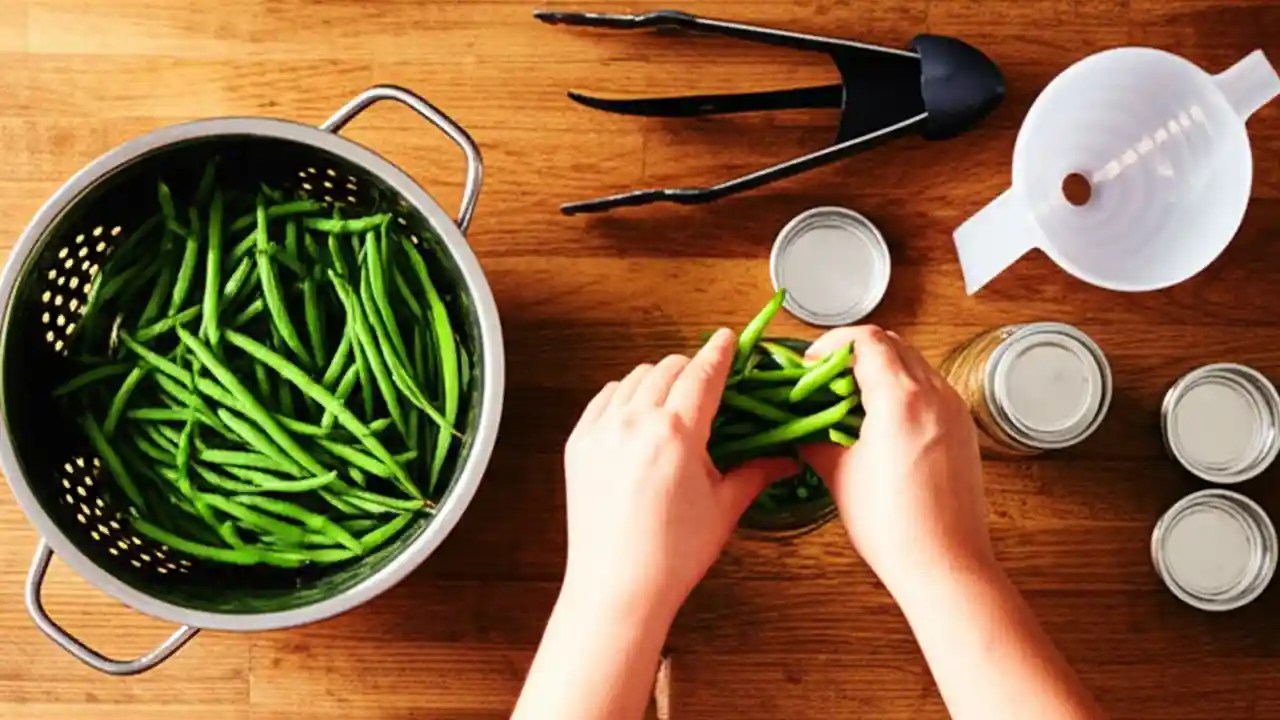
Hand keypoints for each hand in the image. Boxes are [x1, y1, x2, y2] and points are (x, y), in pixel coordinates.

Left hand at [562, 329, 798, 621]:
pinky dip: (623, 397)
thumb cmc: (672, 555)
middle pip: (668, 368)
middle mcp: (634, 423)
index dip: (720, 351)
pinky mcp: (579, 445)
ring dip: (657, 380)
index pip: (703, 373)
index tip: (728, 339)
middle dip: (692, 369)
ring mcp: (601, 431)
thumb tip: (786, 459)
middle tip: (707, 384)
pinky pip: (603, 399)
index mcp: (675, 433)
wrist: (616, 587)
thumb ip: (754, 473)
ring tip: (673, 403)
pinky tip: (637, 414)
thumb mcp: (723, 508)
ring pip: (633, 378)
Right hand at [801, 326, 993, 593]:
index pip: (867, 341)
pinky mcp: (964, 430)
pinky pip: (931, 390)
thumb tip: (801, 429)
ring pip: (915, 364)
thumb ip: (817, 441)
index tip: (811, 363)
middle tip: (826, 377)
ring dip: (881, 369)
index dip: (832, 343)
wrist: (946, 565)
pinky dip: (904, 390)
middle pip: (893, 344)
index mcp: (900, 399)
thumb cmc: (890, 526)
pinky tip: (881, 421)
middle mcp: (935, 395)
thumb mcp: (840, 476)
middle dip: (855, 352)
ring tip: (851, 399)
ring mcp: (955, 411)